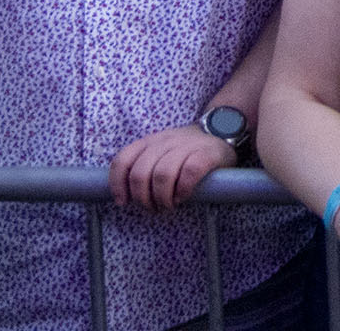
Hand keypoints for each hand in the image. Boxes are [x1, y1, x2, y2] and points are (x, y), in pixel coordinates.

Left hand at [108, 123, 234, 208]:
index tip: (123, 202)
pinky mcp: (206, 154)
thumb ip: (143, 166)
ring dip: (162, 198)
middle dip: (142, 198)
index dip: (118, 185)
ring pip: (162, 175)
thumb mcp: (160, 152)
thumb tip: (124, 196)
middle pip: (140, 173)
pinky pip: (189, 174)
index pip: (123, 160)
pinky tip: (183, 197)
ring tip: (168, 206)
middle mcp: (164, 141)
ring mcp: (186, 146)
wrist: (221, 132)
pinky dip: (182, 190)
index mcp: (149, 141)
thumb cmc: (186, 151)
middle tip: (152, 208)